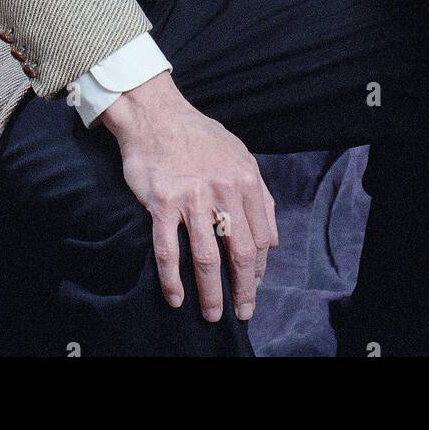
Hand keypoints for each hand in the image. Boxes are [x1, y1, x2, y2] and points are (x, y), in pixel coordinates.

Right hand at [101, 71, 277, 321]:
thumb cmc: (198, 136)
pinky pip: (168, 251)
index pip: (259, 237)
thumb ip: (259, 194)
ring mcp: (191, 198)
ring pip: (206, 258)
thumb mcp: (240, 155)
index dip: (258, 268)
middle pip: (239, 253)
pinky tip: (176, 298)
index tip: (254, 286)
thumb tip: (271, 239)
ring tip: (213, 314)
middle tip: (242, 312)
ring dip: (211, 293)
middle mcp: (222, 190)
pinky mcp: (162, 203)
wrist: (156, 114)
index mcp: (245, 180)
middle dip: (243, 289)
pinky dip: (172, 280)